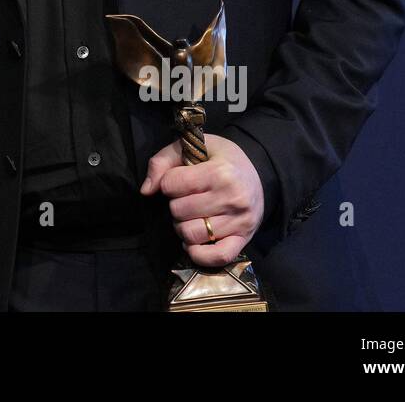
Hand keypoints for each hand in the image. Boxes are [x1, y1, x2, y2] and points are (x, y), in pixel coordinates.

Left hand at [140, 133, 263, 266]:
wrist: (258, 174)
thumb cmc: (221, 159)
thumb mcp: (193, 147)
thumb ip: (162, 161)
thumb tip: (146, 191)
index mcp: (220, 172)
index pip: (171, 185)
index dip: (167, 183)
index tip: (178, 180)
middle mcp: (232, 198)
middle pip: (178, 211)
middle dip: (175, 205)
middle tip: (186, 199)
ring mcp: (239, 221)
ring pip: (191, 234)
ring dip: (183, 227)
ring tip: (191, 217)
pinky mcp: (243, 240)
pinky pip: (216, 257)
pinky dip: (199, 254)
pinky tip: (193, 242)